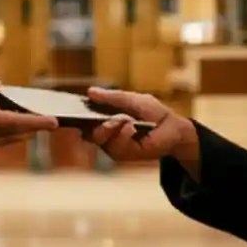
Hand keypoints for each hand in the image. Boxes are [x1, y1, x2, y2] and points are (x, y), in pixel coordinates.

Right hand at [84, 88, 199, 172]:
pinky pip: (116, 146)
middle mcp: (106, 135)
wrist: (172, 127)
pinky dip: (123, 134)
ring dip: (112, 127)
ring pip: (100, 139)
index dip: (77, 117)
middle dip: (94, 123)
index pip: (84, 120)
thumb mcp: (131, 99)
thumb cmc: (152, 112)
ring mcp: (114, 146)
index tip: (74, 110)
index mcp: (105, 119)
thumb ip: (111, 97)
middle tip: (104, 117)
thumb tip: (90, 92)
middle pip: (88, 132)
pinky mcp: (125, 155)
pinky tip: (132, 127)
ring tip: (126, 119)